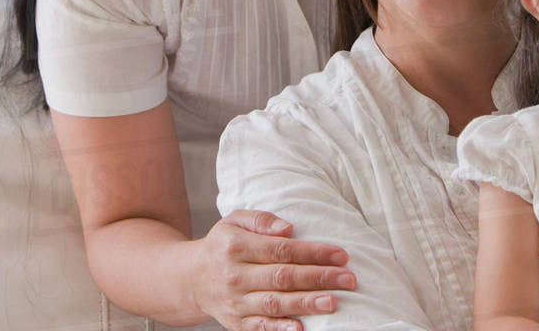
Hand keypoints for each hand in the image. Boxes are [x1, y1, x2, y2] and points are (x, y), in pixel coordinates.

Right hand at [190, 209, 356, 330]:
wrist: (190, 279)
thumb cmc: (222, 245)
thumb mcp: (234, 221)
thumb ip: (261, 220)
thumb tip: (288, 228)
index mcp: (236, 246)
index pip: (281, 250)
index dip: (313, 252)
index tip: (340, 254)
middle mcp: (235, 276)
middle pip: (282, 277)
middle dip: (318, 278)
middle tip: (348, 279)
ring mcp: (235, 302)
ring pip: (275, 303)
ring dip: (306, 303)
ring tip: (333, 302)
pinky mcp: (236, 323)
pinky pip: (259, 328)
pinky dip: (280, 329)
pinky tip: (300, 328)